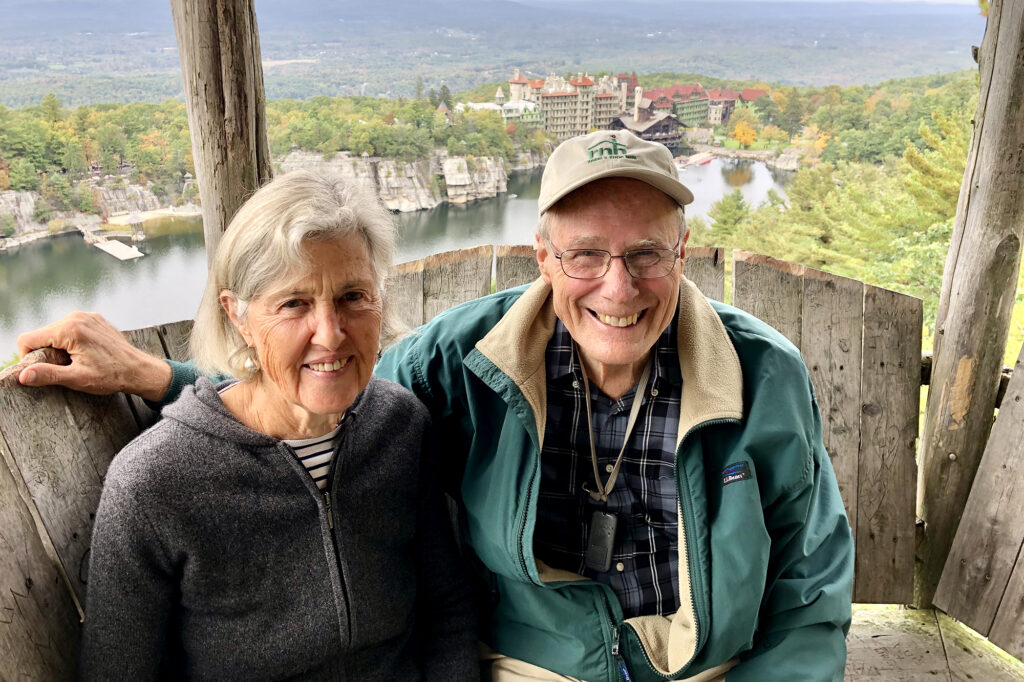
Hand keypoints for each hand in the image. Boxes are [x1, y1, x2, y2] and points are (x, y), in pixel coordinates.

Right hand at [16, 312, 172, 401]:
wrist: (139, 369)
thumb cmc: (111, 375)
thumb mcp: (77, 379)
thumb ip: (48, 375)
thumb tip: (23, 375)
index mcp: (70, 329)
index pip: (28, 339)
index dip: (28, 357)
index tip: (42, 370)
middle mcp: (77, 317)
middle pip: (42, 334)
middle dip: (46, 352)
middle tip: (66, 367)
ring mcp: (86, 316)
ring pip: (55, 331)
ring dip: (59, 347)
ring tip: (78, 360)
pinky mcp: (94, 319)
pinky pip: (70, 328)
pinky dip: (71, 341)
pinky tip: (86, 353)